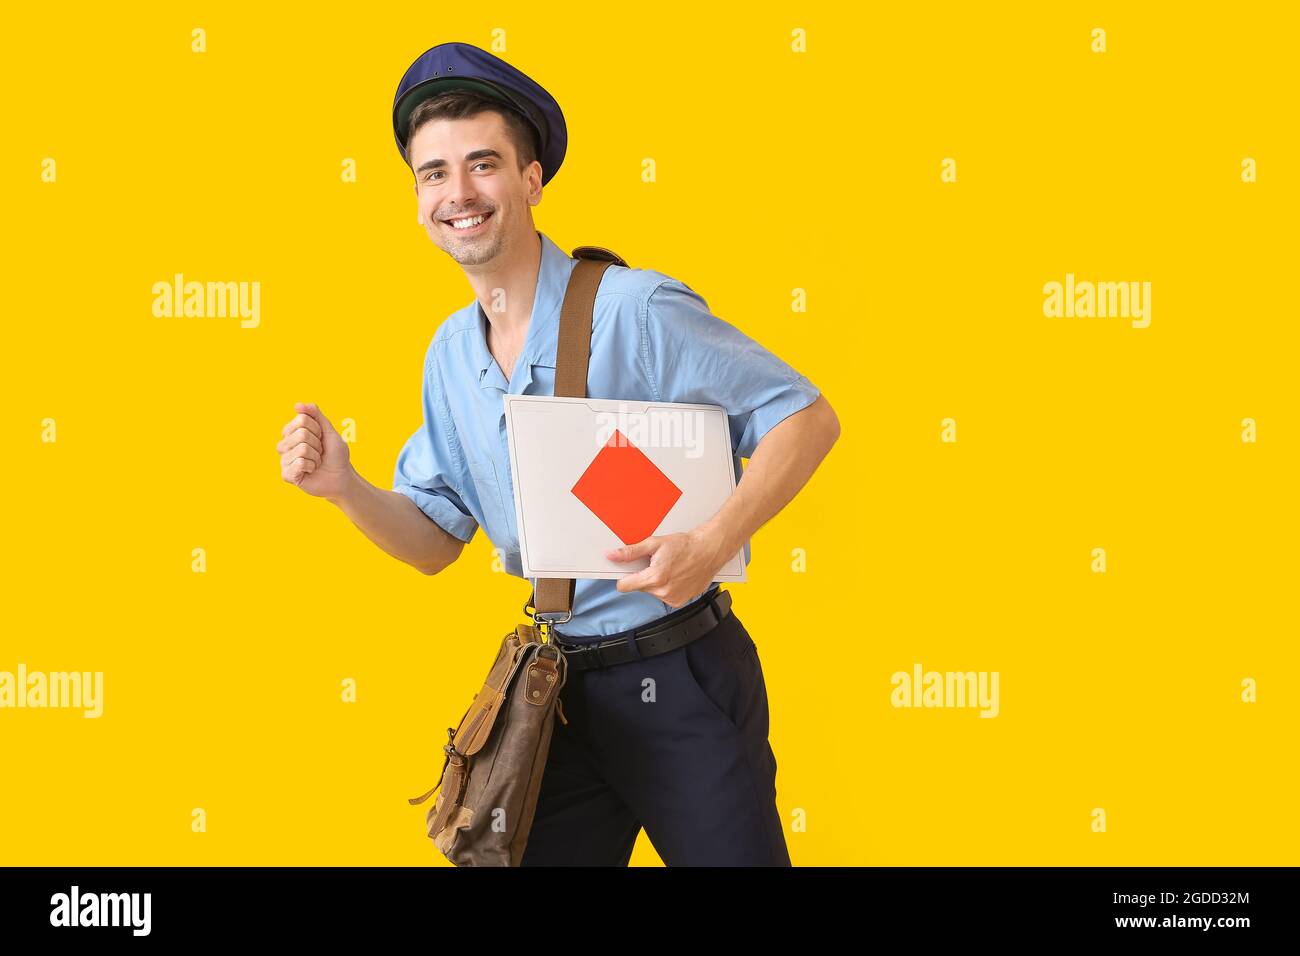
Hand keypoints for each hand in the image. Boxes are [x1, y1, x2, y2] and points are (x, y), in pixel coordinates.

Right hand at [277, 401, 352, 498]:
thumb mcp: (329, 431)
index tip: (322, 438)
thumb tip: (297, 405)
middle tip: (319, 452)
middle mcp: (285, 444)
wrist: (341, 477)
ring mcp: (284, 460)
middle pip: (302, 434)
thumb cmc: (335, 454)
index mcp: (292, 432)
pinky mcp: (287, 475)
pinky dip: (311, 467)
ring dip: (316, 457)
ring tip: (316, 462)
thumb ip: (315, 415)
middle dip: (318, 444)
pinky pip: (299, 464)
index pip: (302, 419)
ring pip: (302, 449)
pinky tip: (310, 471)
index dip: (318, 429)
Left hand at [606, 527, 727, 607]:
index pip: (625, 586)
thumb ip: (630, 552)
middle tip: (657, 564)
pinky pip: (666, 596)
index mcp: (654, 578)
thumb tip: (612, 556)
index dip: (624, 578)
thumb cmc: (686, 546)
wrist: (709, 550)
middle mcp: (663, 592)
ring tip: (670, 568)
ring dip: (657, 582)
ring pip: (653, 592)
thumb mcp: (654, 544)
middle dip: (645, 576)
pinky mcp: (681, 601)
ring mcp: (673, 598)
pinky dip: (668, 587)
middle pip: (640, 588)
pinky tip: (677, 576)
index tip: (629, 572)